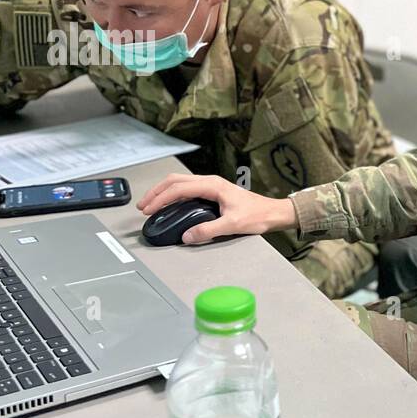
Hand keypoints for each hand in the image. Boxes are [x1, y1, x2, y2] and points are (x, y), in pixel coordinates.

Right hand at [137, 173, 296, 243]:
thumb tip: (187, 236)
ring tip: (151, 204)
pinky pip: (187, 188)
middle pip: (175, 181)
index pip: (178, 188)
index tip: (149, 209)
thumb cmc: (258, 215)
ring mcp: (211, 185)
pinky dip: (173, 194)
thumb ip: (208, 231)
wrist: (273, 212)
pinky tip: (170, 203)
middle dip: (156, 192)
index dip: (160, 198)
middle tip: (143, 206)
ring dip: (163, 192)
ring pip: (180, 182)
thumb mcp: (232, 225)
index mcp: (212, 185)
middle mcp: (210, 181)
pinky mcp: (213, 191)